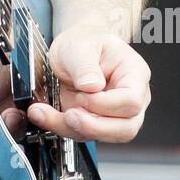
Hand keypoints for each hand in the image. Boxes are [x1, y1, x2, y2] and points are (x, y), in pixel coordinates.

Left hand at [22, 26, 150, 143]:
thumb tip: (91, 86)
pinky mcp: (97, 122)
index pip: (131, 102)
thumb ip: (85, 66)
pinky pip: (83, 134)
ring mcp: (116, 114)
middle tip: (68, 114)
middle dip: (92, 126)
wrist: (76, 47)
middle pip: (124, 128)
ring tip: (46, 113)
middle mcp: (131, 98)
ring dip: (71, 129)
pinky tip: (44, 115)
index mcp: (134, 74)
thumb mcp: (79, 46)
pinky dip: (61, 127)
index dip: (105, 105)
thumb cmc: (85, 42)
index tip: (82, 95)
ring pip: (103, 136)